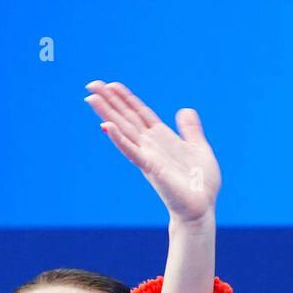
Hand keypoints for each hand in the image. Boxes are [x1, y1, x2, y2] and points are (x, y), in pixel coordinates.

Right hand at [85, 81, 220, 225]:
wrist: (201, 208)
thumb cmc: (201, 184)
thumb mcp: (199, 148)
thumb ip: (190, 129)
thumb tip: (184, 110)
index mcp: (162, 138)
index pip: (140, 113)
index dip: (126, 98)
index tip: (110, 84)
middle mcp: (151, 145)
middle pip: (126, 117)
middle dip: (109, 101)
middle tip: (91, 84)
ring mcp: (148, 157)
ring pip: (123, 130)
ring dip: (107, 114)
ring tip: (91, 98)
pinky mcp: (151, 169)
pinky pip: (132, 151)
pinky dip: (119, 139)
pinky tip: (106, 127)